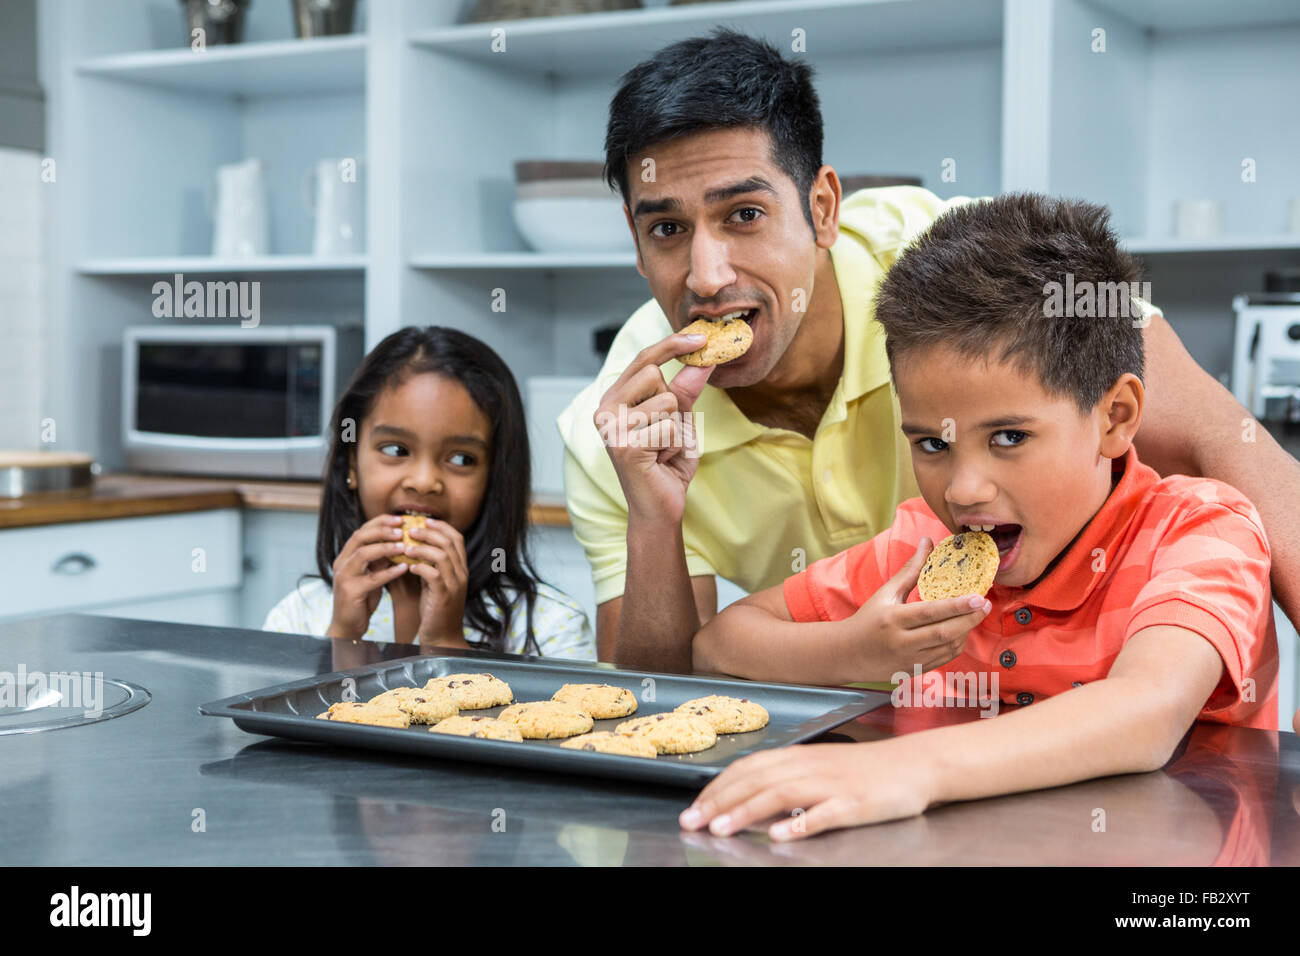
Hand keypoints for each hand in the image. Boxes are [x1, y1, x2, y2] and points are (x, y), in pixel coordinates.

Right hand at [327, 514, 410, 638]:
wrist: (348, 625)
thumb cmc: (361, 598)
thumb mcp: (370, 573)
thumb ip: (379, 559)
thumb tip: (397, 542)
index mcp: (346, 555)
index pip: (362, 530)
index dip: (381, 522)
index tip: (400, 519)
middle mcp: (342, 562)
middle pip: (360, 537)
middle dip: (383, 530)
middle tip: (403, 528)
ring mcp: (344, 576)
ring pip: (363, 554)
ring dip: (386, 547)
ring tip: (404, 545)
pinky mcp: (350, 592)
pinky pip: (372, 578)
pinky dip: (389, 572)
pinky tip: (404, 568)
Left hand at [404, 519, 469, 645]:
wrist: (441, 638)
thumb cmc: (434, 610)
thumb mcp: (434, 583)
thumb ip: (430, 565)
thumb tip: (413, 546)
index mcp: (461, 569)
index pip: (457, 538)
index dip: (441, 526)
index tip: (425, 521)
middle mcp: (461, 574)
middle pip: (449, 542)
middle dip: (429, 532)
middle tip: (410, 530)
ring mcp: (454, 585)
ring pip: (441, 555)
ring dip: (422, 548)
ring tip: (406, 547)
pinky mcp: (443, 596)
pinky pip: (433, 574)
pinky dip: (420, 567)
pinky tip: (408, 567)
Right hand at [592, 331, 713, 524]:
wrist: (660, 508)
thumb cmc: (667, 463)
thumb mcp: (679, 420)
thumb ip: (685, 390)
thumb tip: (703, 360)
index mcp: (615, 398)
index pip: (643, 359)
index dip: (672, 344)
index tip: (702, 335)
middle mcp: (605, 409)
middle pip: (654, 375)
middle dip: (672, 403)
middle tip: (664, 433)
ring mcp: (611, 427)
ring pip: (666, 402)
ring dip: (676, 429)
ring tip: (662, 450)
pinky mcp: (624, 445)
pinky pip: (670, 427)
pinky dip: (676, 446)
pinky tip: (661, 461)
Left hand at [679, 740, 935, 840]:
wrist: (915, 764)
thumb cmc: (864, 769)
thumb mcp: (819, 766)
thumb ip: (785, 777)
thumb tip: (745, 794)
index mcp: (798, 756)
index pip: (747, 768)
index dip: (717, 787)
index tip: (693, 807)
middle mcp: (810, 766)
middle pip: (756, 780)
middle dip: (720, 801)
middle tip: (693, 822)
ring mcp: (832, 785)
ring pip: (782, 793)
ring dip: (747, 811)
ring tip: (721, 829)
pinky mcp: (856, 803)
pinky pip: (825, 813)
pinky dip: (800, 822)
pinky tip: (780, 835)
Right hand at [842, 537, 991, 680]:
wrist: (848, 653)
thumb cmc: (868, 619)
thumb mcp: (886, 593)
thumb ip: (910, 570)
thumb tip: (927, 542)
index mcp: (893, 618)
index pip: (931, 612)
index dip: (958, 606)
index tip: (979, 597)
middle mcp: (902, 641)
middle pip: (945, 633)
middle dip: (970, 619)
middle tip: (986, 605)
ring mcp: (909, 658)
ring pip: (947, 647)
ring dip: (966, 631)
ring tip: (975, 616)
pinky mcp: (915, 670)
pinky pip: (944, 658)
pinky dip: (957, 645)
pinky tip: (961, 631)